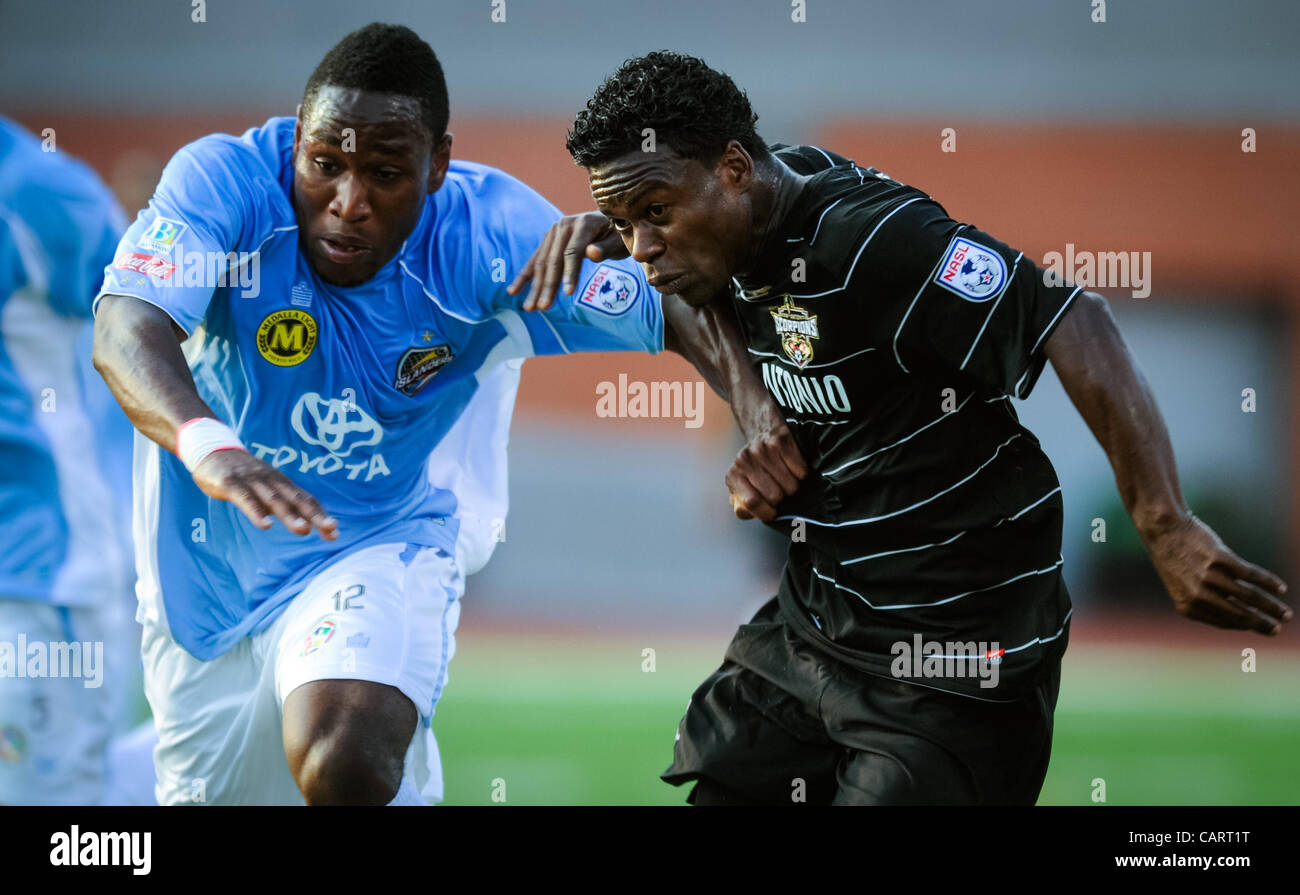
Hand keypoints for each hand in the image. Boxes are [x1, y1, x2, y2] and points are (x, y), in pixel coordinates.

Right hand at [192, 450, 338, 539]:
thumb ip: (284, 505)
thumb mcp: (267, 489)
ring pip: (274, 499)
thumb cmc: (245, 476)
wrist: (213, 450)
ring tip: (303, 530)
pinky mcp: (231, 483)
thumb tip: (308, 526)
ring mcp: (252, 481)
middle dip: (314, 515)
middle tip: (330, 528)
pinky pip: (246, 499)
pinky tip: (265, 525)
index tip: (334, 532)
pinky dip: (256, 512)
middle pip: (296, 499)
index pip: (306, 500)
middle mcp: (272, 481)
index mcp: (282, 483)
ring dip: (290, 515)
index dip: (320, 515)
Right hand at [506, 212, 627, 311]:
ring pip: (542, 263)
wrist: (611, 219)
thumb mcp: (620, 241)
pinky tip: (513, 291)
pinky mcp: (548, 240)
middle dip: (547, 286)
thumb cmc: (620, 234)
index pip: (573, 253)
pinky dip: (525, 276)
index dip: (570, 274)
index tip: (567, 294)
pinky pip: (535, 260)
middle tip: (543, 308)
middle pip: (553, 260)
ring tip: (530, 308)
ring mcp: (553, 232)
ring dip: (535, 287)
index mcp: (583, 223)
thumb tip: (590, 253)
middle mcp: (564, 225)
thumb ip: (606, 248)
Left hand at [724, 424, 808, 521]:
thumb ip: (742, 504)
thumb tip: (749, 513)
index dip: (767, 513)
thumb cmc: (755, 464)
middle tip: (778, 487)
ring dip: (792, 485)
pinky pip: (801, 471)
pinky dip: (801, 473)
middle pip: (775, 497)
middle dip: (781, 497)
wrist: (762, 428)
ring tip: (785, 476)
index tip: (773, 513)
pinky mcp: (780, 441)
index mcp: (733, 476)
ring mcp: (762, 450)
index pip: (752, 503)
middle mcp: (745, 461)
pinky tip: (791, 466)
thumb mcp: (742, 485)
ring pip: (791, 486)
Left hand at [1143, 514, 1289, 633]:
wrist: (1163, 531)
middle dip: (1263, 623)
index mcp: (1188, 608)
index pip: (1225, 622)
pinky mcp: (1220, 559)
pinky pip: (1251, 575)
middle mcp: (1199, 596)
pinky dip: (1269, 582)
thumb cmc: (1175, 559)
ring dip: (1271, 607)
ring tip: (1285, 614)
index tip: (1262, 628)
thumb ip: (1206, 600)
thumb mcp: (1183, 587)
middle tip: (1278, 629)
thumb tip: (1240, 613)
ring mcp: (1210, 577)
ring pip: (1250, 597)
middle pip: (1240, 614)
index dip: (1246, 626)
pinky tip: (1280, 588)